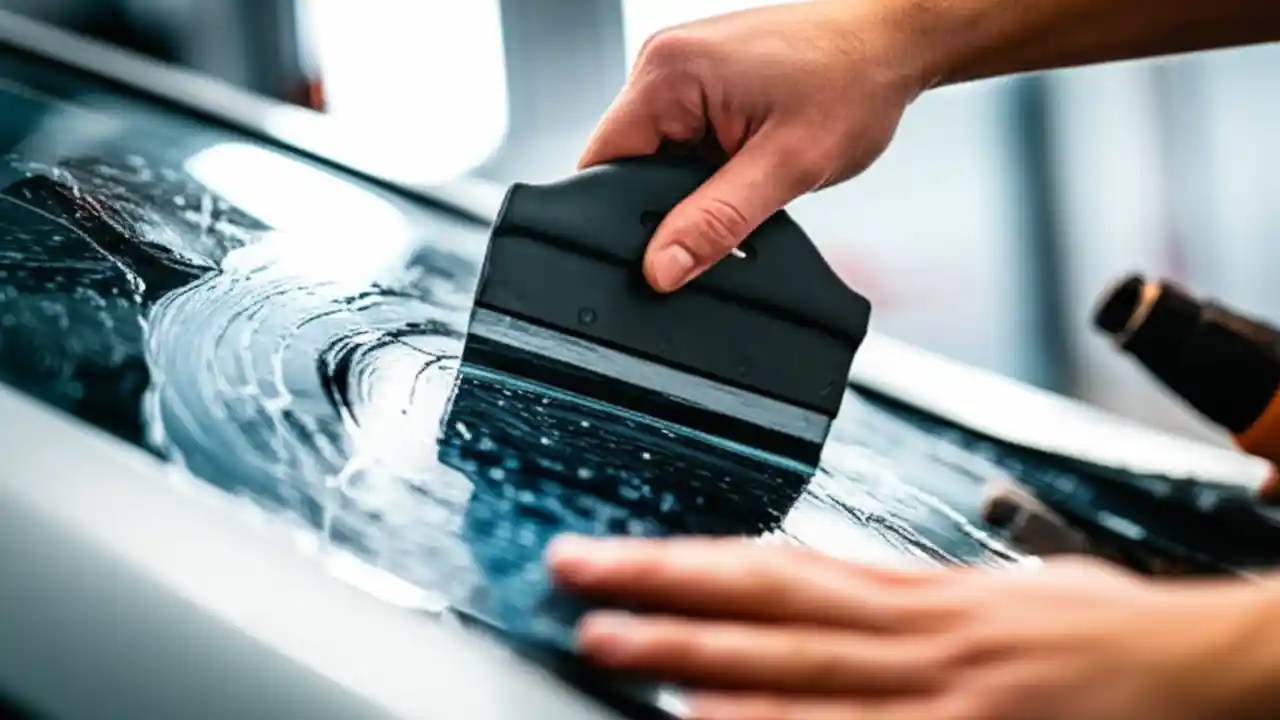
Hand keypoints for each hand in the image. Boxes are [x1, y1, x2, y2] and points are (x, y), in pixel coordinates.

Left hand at [547, 536, 1279, 719]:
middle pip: (763, 605)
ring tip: (610, 649)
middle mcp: (909, 629)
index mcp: (910, 590)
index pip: (772, 565)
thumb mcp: (987, 592)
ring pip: (796, 668)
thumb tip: (831, 599)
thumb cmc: (1092, 627)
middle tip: (573, 582)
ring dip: (696, 658)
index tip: (611, 553)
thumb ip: (900, 599)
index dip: (683, 559)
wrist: (1189, 663)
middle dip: (660, 595)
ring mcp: (934, 687)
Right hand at [580, 1, 929, 291]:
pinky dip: (710, 165)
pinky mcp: (706, 81)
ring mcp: (684, 69)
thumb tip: (661, 268)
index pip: (602, 162)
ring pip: (659, 156)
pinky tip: (748, 164)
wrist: (896, 43)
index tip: (656, 251)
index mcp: (669, 72)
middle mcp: (666, 62)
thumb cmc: (854, 80)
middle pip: (628, 162)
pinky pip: (684, 139)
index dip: (621, 216)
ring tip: (749, 176)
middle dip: (668, 201)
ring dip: (694, 183)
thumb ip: (716, 223)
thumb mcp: (785, 168)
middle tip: (725, 210)